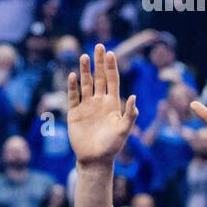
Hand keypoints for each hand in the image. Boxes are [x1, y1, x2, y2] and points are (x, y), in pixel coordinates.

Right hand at [67, 44, 138, 165]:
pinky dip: (72, 86)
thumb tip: (134, 97)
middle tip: (99, 46)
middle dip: (99, 62)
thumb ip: (130, 114)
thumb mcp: (124, 130)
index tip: (111, 53)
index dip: (111, 67)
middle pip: (99, 77)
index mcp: (112, 103)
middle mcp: (99, 102)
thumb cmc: (112, 146)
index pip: (112, 80)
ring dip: (85, 70)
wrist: (95, 159)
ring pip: (85, 84)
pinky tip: (73, 76)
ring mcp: (86, 106)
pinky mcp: (74, 113)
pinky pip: (73, 96)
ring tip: (84, 56)